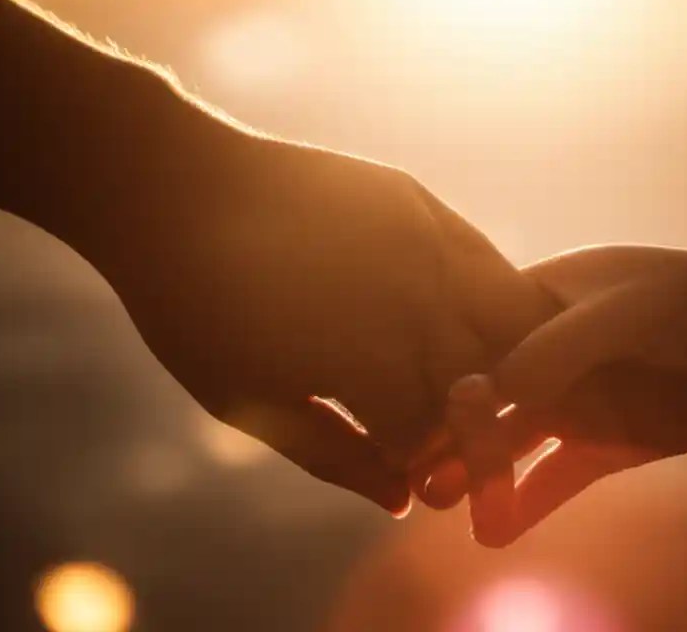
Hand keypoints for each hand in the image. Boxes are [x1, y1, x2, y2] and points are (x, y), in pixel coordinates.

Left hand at [83, 129, 558, 513]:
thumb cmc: (198, 310)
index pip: (427, 435)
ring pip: (510, 321)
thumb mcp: (252, 403)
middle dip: (458, 416)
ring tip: (454, 371)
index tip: (392, 460)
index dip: (411, 461)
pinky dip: (489, 300)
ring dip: (492, 357)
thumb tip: (404, 497)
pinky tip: (452, 315)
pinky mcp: (422, 205)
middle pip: (479, 384)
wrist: (176, 188)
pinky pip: (489, 262)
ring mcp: (425, 244)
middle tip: (424, 420)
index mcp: (365, 359)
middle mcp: (412, 300)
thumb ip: (334, 456)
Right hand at [416, 245, 686, 544]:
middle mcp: (545, 350)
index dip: (435, 369)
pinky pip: (553, 480)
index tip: (408, 405)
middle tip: (411, 468)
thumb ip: (561, 344)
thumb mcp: (629, 311)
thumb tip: (493, 388)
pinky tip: (493, 532)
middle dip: (443, 430)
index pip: (472, 335)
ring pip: (508, 443)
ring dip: (473, 471)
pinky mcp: (605, 445)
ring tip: (435, 501)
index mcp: (538, 298)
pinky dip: (523, 505)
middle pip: (480, 396)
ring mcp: (575, 400)